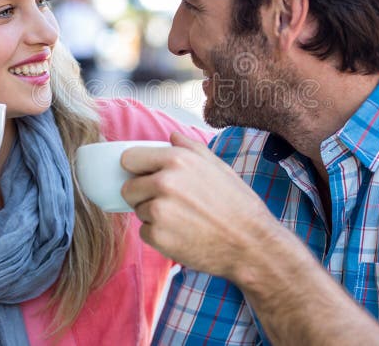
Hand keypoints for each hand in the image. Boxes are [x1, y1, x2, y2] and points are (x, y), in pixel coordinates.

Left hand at [120, 131, 279, 278]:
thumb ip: (190, 148)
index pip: (129, 158)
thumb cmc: (236, 203)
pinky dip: (158, 235)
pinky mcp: (157, 237)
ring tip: (183, 219)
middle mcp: (164, 182)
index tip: (146, 177)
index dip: (137, 169)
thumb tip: (172, 135)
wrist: (250, 243)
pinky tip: (182, 234)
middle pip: (128, 187)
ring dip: (153, 216)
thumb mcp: (218, 166)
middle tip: (170, 203)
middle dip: (143, 195)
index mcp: (176, 159)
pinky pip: (145, 232)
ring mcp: (159, 211)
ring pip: (138, 211)